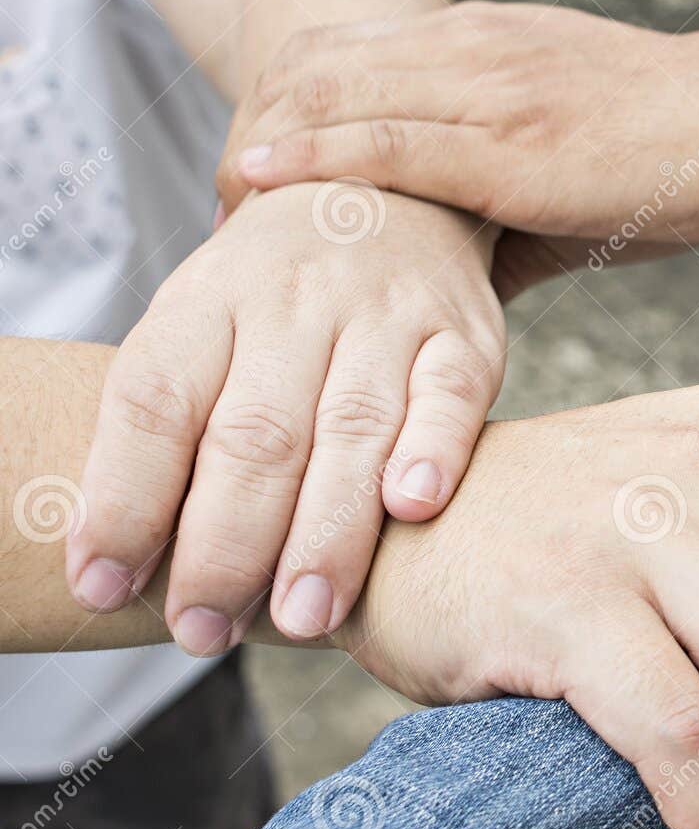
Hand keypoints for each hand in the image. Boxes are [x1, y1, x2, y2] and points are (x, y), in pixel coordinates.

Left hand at [66, 184, 504, 648]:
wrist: (390, 195)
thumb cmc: (275, 304)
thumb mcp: (201, 331)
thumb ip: (168, 436)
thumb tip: (116, 570)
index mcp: (206, 302)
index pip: (154, 402)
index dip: (124, 499)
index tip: (104, 587)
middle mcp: (293, 301)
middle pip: (255, 431)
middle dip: (227, 545)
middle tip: (207, 633)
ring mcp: (385, 313)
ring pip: (353, 425)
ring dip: (327, 530)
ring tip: (302, 617)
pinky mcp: (466, 333)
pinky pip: (452, 393)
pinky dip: (435, 449)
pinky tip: (413, 506)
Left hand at [212, 5, 698, 291]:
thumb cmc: (677, 150)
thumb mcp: (568, 165)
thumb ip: (496, 214)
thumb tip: (448, 288)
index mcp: (480, 44)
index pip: (340, 52)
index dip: (278, 104)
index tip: (243, 176)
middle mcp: (470, 47)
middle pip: (312, 62)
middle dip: (252, 127)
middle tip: (213, 208)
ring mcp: (489, 86)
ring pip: (330, 91)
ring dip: (261, 143)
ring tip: (215, 209)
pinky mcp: (513, 143)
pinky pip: (387, 142)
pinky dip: (313, 158)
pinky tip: (256, 178)